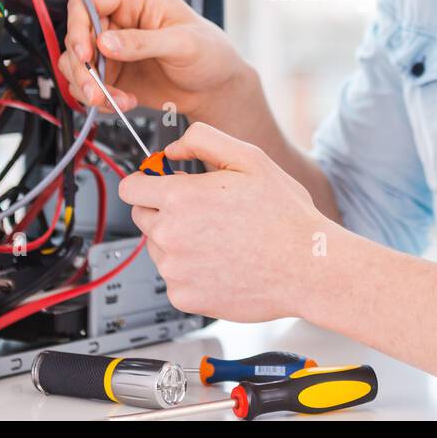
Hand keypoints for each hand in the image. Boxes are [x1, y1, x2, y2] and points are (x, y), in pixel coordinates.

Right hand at [59, 0, 247, 118]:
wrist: (215, 87)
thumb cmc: (210, 53)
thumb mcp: (182, 44)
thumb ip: (143, 42)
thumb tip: (106, 42)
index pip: (86, 3)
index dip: (79, 27)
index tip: (86, 54)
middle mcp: (118, 19)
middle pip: (76, 36)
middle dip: (82, 67)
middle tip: (95, 90)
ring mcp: (112, 47)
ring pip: (76, 63)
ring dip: (89, 86)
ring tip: (114, 101)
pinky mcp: (112, 71)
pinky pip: (87, 84)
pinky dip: (98, 98)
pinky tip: (123, 103)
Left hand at [117, 122, 333, 321]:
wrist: (306, 266)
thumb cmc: (284, 215)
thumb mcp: (249, 158)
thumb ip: (202, 140)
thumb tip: (172, 149)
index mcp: (180, 198)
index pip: (130, 188)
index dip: (146, 181)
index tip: (160, 184)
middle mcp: (170, 235)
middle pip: (141, 216)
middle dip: (164, 209)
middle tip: (202, 210)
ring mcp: (175, 270)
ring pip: (158, 248)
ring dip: (177, 241)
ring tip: (219, 238)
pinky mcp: (184, 297)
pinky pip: (174, 278)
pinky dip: (190, 271)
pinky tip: (221, 262)